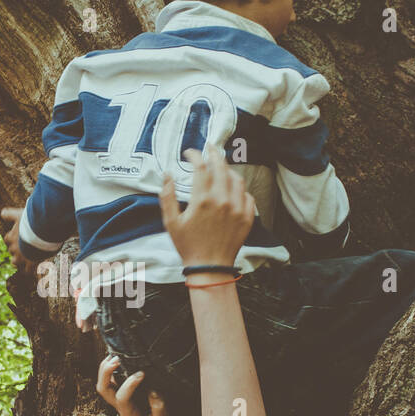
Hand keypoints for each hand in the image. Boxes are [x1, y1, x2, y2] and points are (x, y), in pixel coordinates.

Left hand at [0, 207, 33, 270]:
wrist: (43, 231)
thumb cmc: (31, 222)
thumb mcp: (18, 214)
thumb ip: (9, 214)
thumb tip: (2, 213)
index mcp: (10, 238)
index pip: (7, 239)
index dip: (12, 238)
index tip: (19, 236)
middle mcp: (14, 249)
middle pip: (11, 251)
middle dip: (17, 249)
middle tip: (26, 246)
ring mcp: (22, 258)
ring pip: (15, 262)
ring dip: (19, 261)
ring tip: (26, 259)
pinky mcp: (31, 264)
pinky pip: (28, 271)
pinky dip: (29, 271)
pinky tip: (33, 269)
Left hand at [96, 354, 173, 415]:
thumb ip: (159, 407)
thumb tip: (153, 390)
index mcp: (129, 414)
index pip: (121, 397)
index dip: (129, 384)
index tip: (142, 374)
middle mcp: (121, 407)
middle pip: (103, 389)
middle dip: (105, 372)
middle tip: (116, 358)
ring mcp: (122, 401)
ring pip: (105, 384)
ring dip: (106, 369)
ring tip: (115, 353)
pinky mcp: (128, 397)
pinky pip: (114, 382)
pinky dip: (114, 370)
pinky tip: (122, 358)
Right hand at [159, 143, 254, 267]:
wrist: (210, 267)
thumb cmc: (188, 246)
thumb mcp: (170, 222)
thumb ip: (167, 196)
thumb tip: (167, 175)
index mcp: (202, 200)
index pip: (201, 167)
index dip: (195, 155)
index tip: (190, 153)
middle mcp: (222, 201)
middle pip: (221, 167)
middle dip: (214, 153)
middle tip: (210, 148)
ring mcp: (237, 209)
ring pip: (237, 179)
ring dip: (228, 170)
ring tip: (221, 168)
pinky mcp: (247, 217)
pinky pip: (247, 195)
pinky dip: (239, 189)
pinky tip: (232, 190)